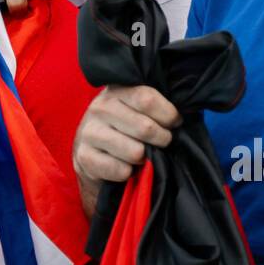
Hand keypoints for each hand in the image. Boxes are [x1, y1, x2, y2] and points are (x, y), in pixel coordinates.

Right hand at [72, 85, 181, 213]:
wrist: (91, 149)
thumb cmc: (124, 126)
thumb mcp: (137, 108)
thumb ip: (155, 107)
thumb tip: (179, 119)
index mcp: (116, 91)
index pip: (147, 99)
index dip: (168, 115)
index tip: (174, 122)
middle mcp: (100, 108)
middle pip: (145, 128)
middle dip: (162, 139)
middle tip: (161, 142)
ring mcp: (89, 132)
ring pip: (135, 152)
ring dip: (144, 158)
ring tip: (141, 154)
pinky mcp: (84, 157)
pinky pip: (121, 170)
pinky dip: (129, 173)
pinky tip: (126, 166)